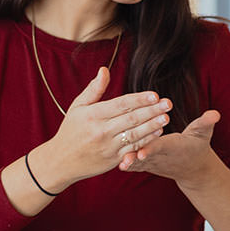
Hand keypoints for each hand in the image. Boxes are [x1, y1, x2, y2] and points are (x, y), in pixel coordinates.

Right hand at [40, 67, 172, 189]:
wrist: (61, 161)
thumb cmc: (70, 130)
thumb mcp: (78, 107)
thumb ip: (94, 89)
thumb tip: (105, 69)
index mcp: (93, 115)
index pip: (121, 104)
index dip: (139, 99)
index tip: (155, 95)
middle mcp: (100, 131)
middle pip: (131, 119)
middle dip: (152, 111)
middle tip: (168, 103)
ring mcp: (107, 146)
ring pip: (135, 134)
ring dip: (153, 126)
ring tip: (166, 117)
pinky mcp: (113, 160)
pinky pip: (133, 149)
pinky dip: (146, 140)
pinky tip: (158, 132)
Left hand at [118, 110, 221, 187]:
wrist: (193, 168)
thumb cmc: (197, 145)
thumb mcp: (203, 133)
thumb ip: (206, 123)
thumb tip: (215, 114)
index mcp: (172, 146)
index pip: (160, 146)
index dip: (152, 148)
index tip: (143, 152)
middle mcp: (160, 156)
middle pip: (146, 156)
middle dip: (136, 159)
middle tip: (125, 161)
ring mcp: (152, 162)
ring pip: (138, 163)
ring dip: (128, 163)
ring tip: (119, 164)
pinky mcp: (145, 163)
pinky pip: (134, 164)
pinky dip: (126, 163)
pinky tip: (113, 160)